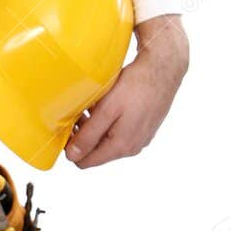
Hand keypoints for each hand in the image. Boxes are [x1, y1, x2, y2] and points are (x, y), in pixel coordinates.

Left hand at [64, 14, 188, 168]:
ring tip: (92, 106)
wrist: (164, 68)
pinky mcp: (144, 127)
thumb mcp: (106, 110)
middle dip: (83, 136)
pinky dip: (110, 121)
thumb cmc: (136, 85)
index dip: (71, 147)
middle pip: (96, 151)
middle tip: (78, 113)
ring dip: (96, 127)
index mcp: (122, 147)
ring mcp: (140, 138)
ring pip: (107, 140)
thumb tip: (73, 156)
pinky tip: (109, 104)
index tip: (66, 128)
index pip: (85, 162)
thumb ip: (89, 135)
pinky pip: (119, 131)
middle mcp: (133, 147)